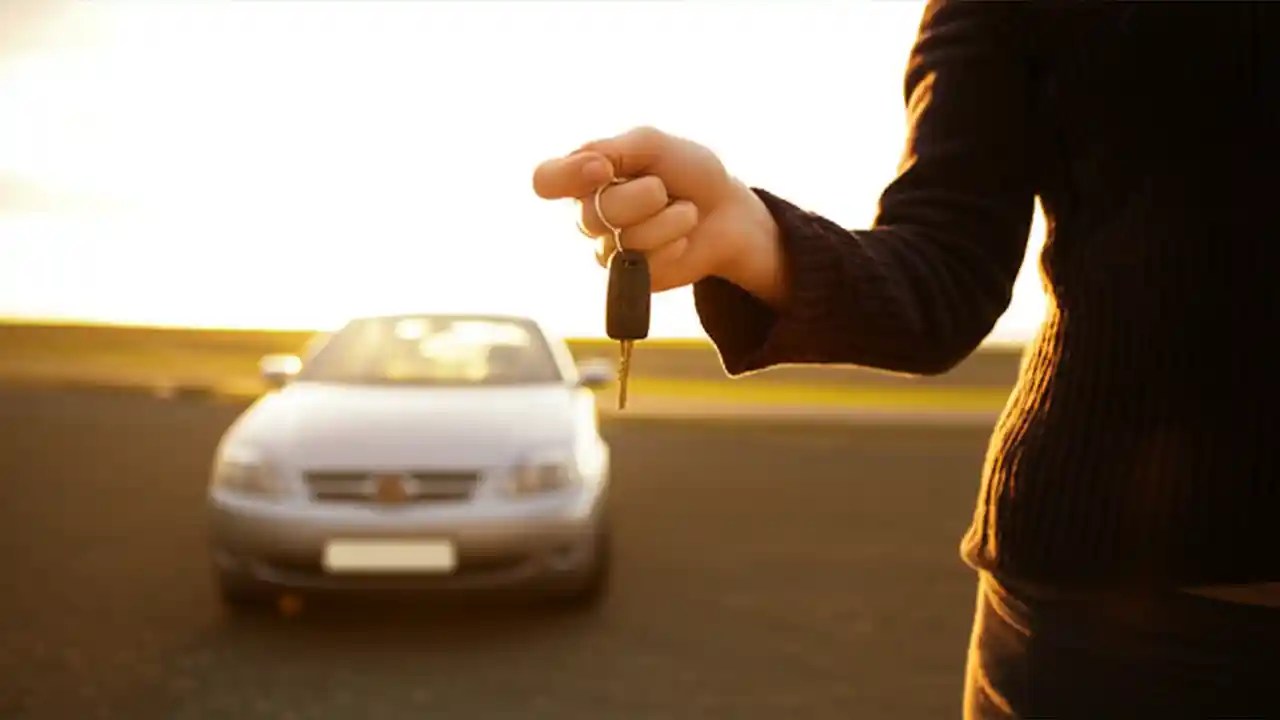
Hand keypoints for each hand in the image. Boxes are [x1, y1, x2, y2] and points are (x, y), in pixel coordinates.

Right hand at [531, 127, 786, 304]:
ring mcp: (609, 250)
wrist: (729, 211)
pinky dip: (675, 244)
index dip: (567, 176)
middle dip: (643, 196)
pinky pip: (646, 264)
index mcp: (585, 178)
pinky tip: (683, 239)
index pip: (545, 181)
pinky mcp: (633, 278)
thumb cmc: (689, 173)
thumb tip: (587, 165)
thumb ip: (615, 149)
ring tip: (682, 212)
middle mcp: (590, 216)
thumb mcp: (653, 145)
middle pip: (593, 214)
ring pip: (625, 239)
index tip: (603, 169)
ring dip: (668, 220)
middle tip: (665, 190)